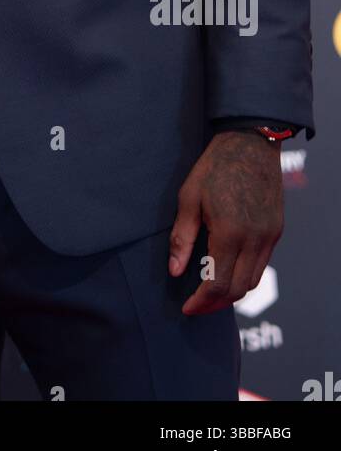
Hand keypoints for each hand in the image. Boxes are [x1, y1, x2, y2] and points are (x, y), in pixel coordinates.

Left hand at [168, 131, 283, 314]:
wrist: (250, 143)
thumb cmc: (214, 167)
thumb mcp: (188, 198)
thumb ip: (182, 238)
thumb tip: (175, 271)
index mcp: (229, 233)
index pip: (217, 285)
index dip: (201, 302)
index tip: (187, 307)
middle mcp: (254, 240)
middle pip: (237, 290)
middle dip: (215, 304)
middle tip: (196, 305)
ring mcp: (269, 236)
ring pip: (253, 280)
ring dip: (232, 293)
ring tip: (210, 293)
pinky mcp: (276, 231)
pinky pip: (262, 265)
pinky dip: (245, 276)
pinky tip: (228, 270)